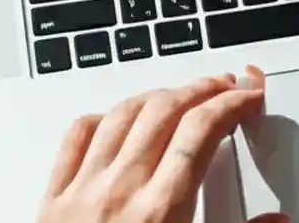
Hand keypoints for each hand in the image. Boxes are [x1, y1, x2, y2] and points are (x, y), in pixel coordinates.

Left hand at [38, 68, 286, 222]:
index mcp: (162, 210)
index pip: (202, 130)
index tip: (247, 97)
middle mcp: (121, 191)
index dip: (231, 103)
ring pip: (123, 114)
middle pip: (166, 110)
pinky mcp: (52, 199)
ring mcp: (83, 190)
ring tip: (180, 94)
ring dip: (158, 94)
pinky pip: (76, 137)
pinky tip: (118, 118)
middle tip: (223, 87)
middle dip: (200, 89)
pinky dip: (102, 117)